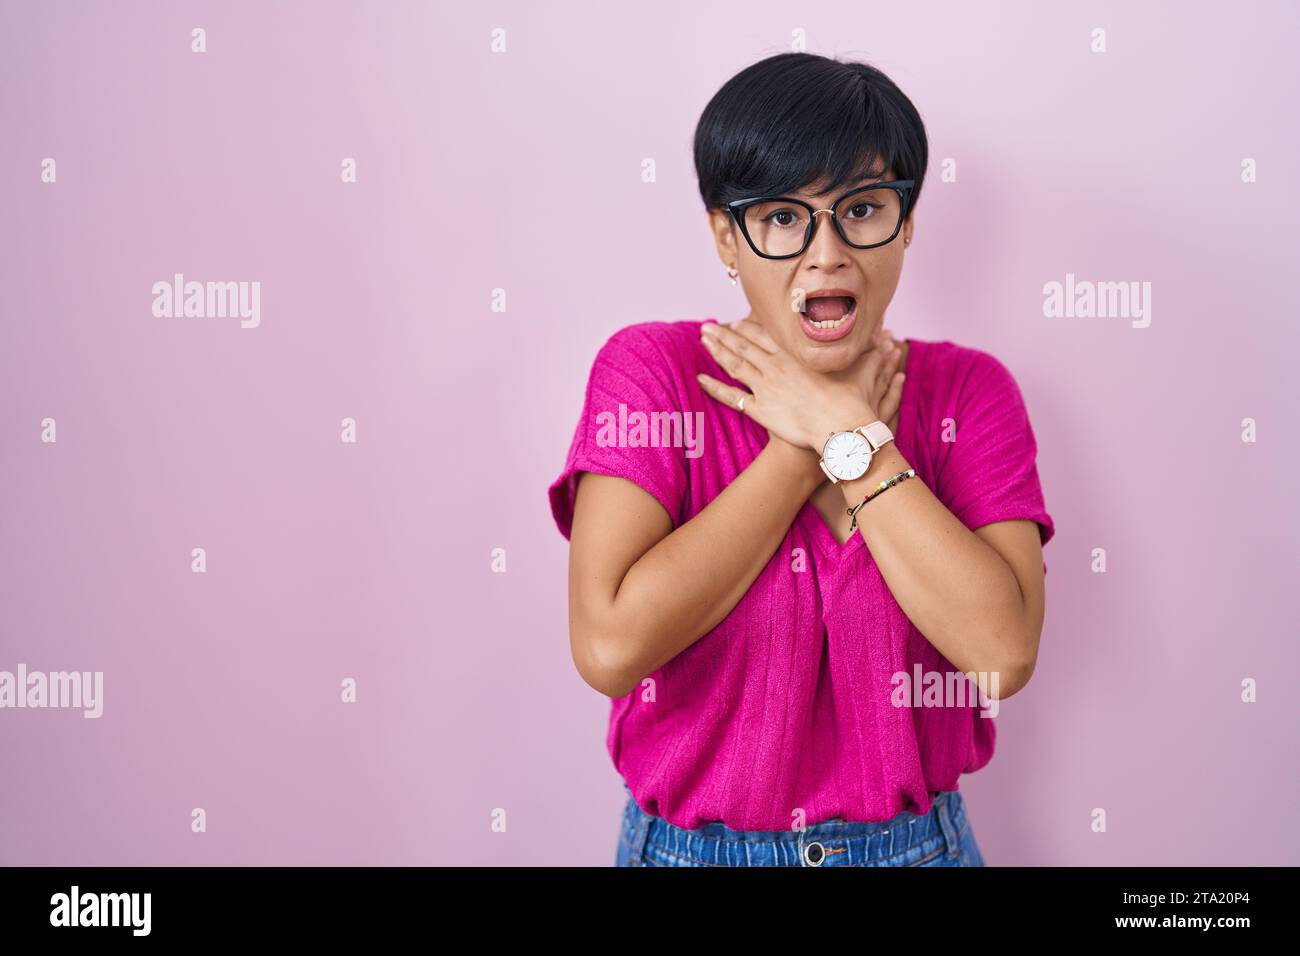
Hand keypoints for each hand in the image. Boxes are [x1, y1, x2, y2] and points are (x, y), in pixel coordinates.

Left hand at [696, 319, 905, 453]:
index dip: (749, 326)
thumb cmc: (853, 401)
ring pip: (734, 364)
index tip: (736, 320)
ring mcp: (766, 387)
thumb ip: (875, 353)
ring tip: (702, 338)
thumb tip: (892, 338)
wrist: (841, 430)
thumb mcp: (866, 371)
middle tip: (708, 325)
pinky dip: (714, 387)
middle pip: (744, 345)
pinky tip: (699, 379)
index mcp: (797, 354)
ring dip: (716, 350)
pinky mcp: (760, 409)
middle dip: (724, 334)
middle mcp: (776, 366)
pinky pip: (732, 397)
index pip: (766, 334)